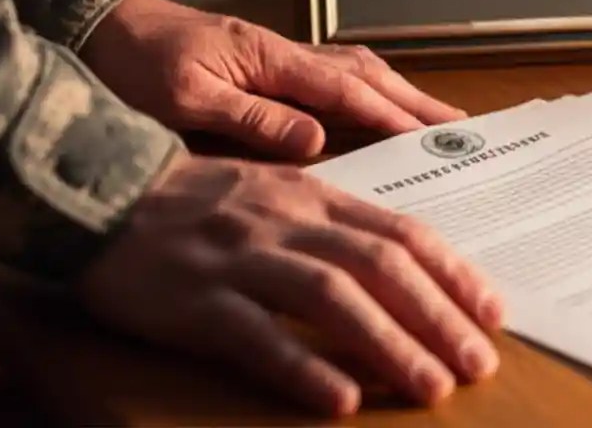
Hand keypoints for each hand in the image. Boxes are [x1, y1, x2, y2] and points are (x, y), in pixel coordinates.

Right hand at [76, 153, 504, 416]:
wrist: (99, 192)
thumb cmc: (196, 202)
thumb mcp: (274, 194)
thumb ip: (333, 225)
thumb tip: (403, 266)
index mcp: (311, 195)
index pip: (400, 232)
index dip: (453, 274)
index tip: (492, 313)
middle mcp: (285, 222)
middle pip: (379, 266)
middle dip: (438, 317)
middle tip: (477, 364)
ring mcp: (240, 259)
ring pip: (330, 298)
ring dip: (389, 345)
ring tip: (431, 387)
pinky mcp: (194, 301)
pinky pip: (256, 338)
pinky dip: (302, 368)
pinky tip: (341, 399)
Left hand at [81, 0, 465, 158]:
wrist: (103, 26)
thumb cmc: (136, 64)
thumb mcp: (186, 100)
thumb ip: (253, 120)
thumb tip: (318, 140)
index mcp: (270, 59)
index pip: (347, 92)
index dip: (394, 116)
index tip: (435, 137)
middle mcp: (284, 52)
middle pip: (366, 75)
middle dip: (415, 102)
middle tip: (460, 127)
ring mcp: (278, 56)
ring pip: (355, 71)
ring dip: (398, 93)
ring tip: (434, 118)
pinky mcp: (267, 64)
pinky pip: (332, 76)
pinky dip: (367, 90)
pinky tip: (376, 105)